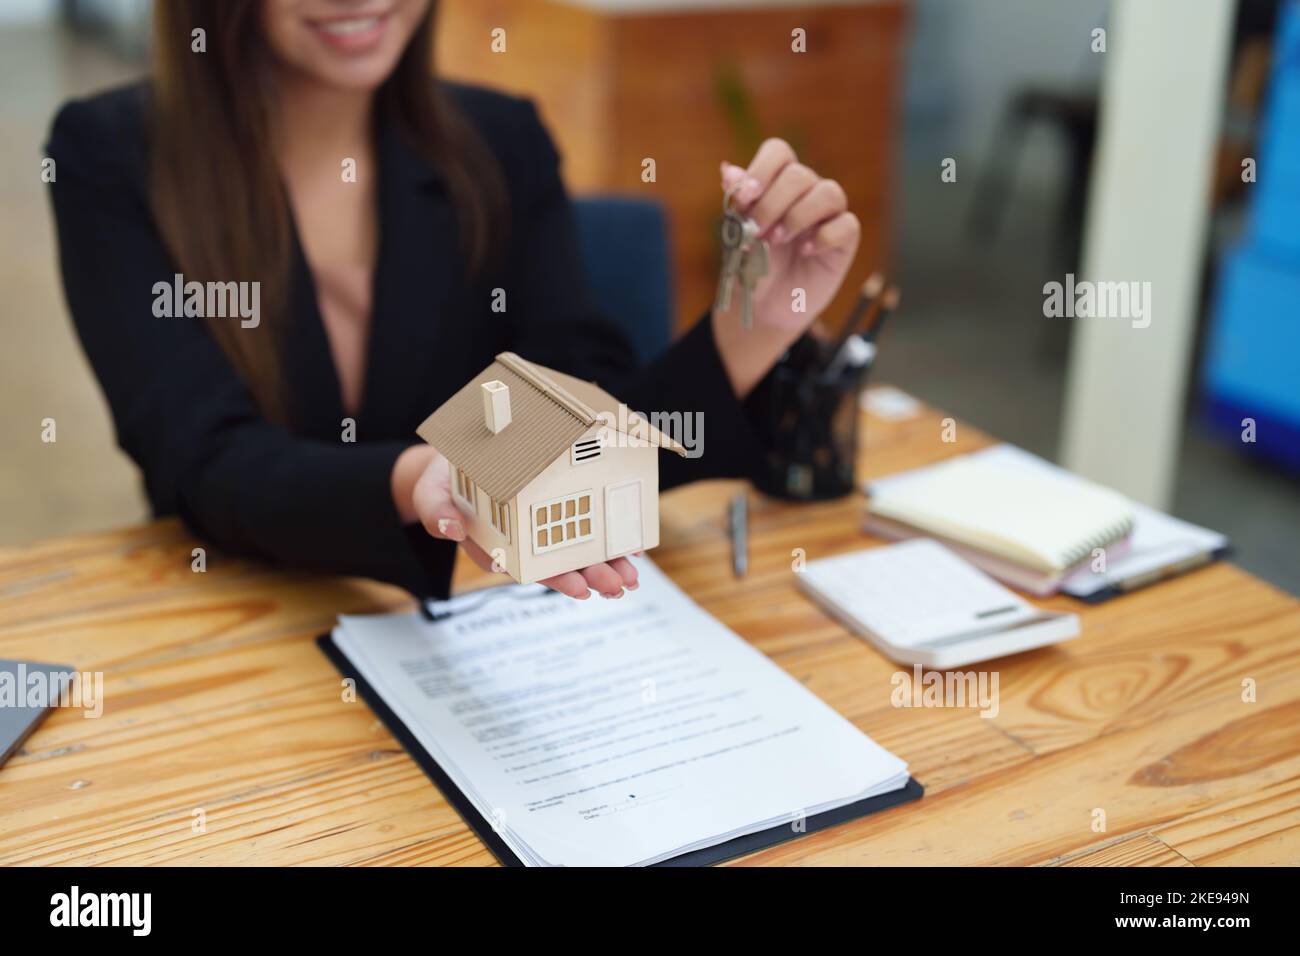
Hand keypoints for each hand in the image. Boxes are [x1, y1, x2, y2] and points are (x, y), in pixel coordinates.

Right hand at [406, 450, 638, 599]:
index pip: (528, 568)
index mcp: (494, 544)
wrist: (453, 461)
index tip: (579, 588)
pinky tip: (630, 546)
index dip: (555, 578)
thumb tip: (449, 529)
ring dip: (604, 565)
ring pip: (575, 551)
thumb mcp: (430, 492)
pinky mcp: (552, 508)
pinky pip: (584, 525)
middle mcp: (521, 541)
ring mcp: (538, 527)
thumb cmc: (443, 480)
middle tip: (617, 586)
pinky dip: (607, 537)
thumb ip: (436, 512)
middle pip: (558, 564)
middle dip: (590, 576)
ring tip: (630, 577)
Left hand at [713, 139, 859, 394]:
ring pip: (829, 192)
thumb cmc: (751, 264)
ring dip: (798, 216)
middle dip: (772, 203)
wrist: (762, 305)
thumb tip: (728, 171)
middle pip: (799, 174)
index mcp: (778, 182)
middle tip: (757, 231)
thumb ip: (737, 204)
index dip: (761, 170)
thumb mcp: (737, 234)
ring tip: (778, 241)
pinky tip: (805, 252)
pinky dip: (825, 237)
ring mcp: (828, 214)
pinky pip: (847, 225)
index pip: (778, 152)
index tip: (744, 198)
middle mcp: (806, 191)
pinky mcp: (844, 240)